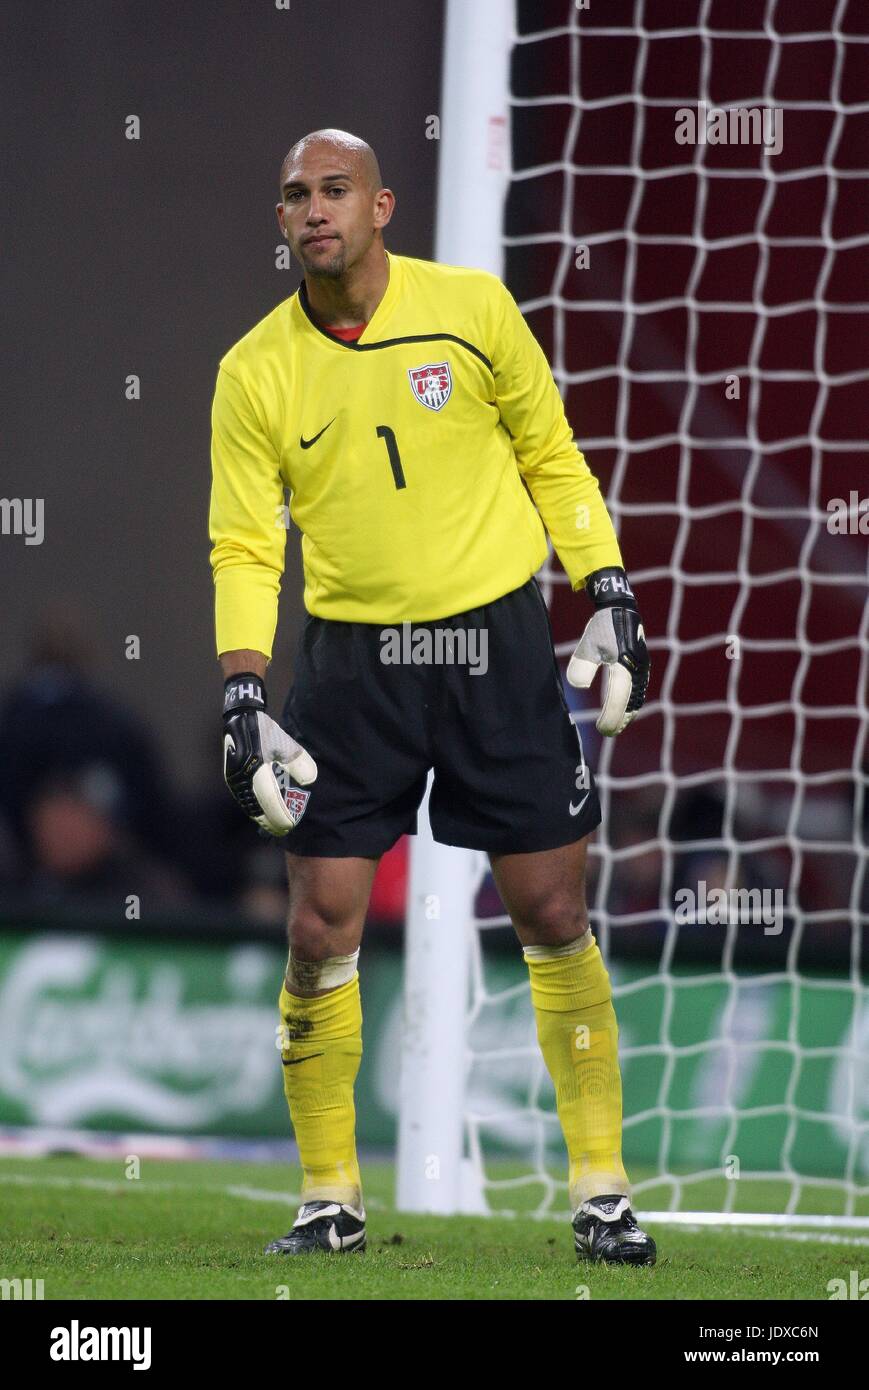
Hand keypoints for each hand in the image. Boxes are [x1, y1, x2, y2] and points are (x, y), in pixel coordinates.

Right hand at [222, 674, 316, 834]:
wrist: (241, 721)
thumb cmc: (268, 733)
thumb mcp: (288, 745)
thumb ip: (300, 764)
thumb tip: (308, 783)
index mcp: (257, 769)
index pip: (270, 801)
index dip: (281, 816)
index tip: (291, 824)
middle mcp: (243, 777)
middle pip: (259, 809)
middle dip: (273, 822)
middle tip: (286, 830)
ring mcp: (235, 780)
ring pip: (250, 806)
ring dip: (263, 818)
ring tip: (276, 825)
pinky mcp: (232, 779)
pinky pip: (244, 799)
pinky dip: (255, 809)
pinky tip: (263, 814)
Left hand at [566, 568, 649, 735]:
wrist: (619, 607)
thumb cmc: (602, 627)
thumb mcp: (587, 646)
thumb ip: (582, 667)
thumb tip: (579, 687)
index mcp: (624, 668)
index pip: (618, 701)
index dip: (611, 719)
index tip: (601, 730)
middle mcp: (637, 670)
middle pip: (631, 703)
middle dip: (620, 720)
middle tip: (607, 732)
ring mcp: (641, 667)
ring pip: (637, 697)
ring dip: (627, 712)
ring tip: (617, 725)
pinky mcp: (641, 664)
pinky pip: (639, 689)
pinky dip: (632, 701)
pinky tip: (625, 706)